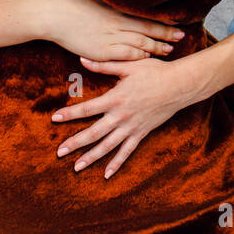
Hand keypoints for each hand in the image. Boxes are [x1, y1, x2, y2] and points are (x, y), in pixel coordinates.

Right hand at [35, 0, 182, 60]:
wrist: (52, 14)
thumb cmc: (70, 1)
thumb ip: (110, 0)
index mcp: (116, 8)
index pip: (146, 16)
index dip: (162, 21)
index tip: (176, 23)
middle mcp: (117, 22)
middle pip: (148, 30)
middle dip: (166, 35)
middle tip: (181, 38)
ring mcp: (110, 37)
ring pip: (140, 44)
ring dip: (155, 48)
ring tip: (168, 50)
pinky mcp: (101, 50)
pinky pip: (124, 55)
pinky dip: (137, 56)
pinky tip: (146, 58)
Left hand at [52, 55, 196, 177]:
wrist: (179, 86)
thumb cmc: (154, 72)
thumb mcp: (128, 65)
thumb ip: (103, 65)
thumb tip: (82, 59)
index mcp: (115, 98)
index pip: (87, 109)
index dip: (69, 114)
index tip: (54, 119)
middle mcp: (121, 116)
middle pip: (93, 133)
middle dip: (74, 143)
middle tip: (59, 152)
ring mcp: (131, 127)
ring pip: (107, 146)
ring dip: (91, 157)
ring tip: (76, 167)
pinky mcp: (141, 133)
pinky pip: (127, 152)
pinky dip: (117, 163)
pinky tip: (106, 174)